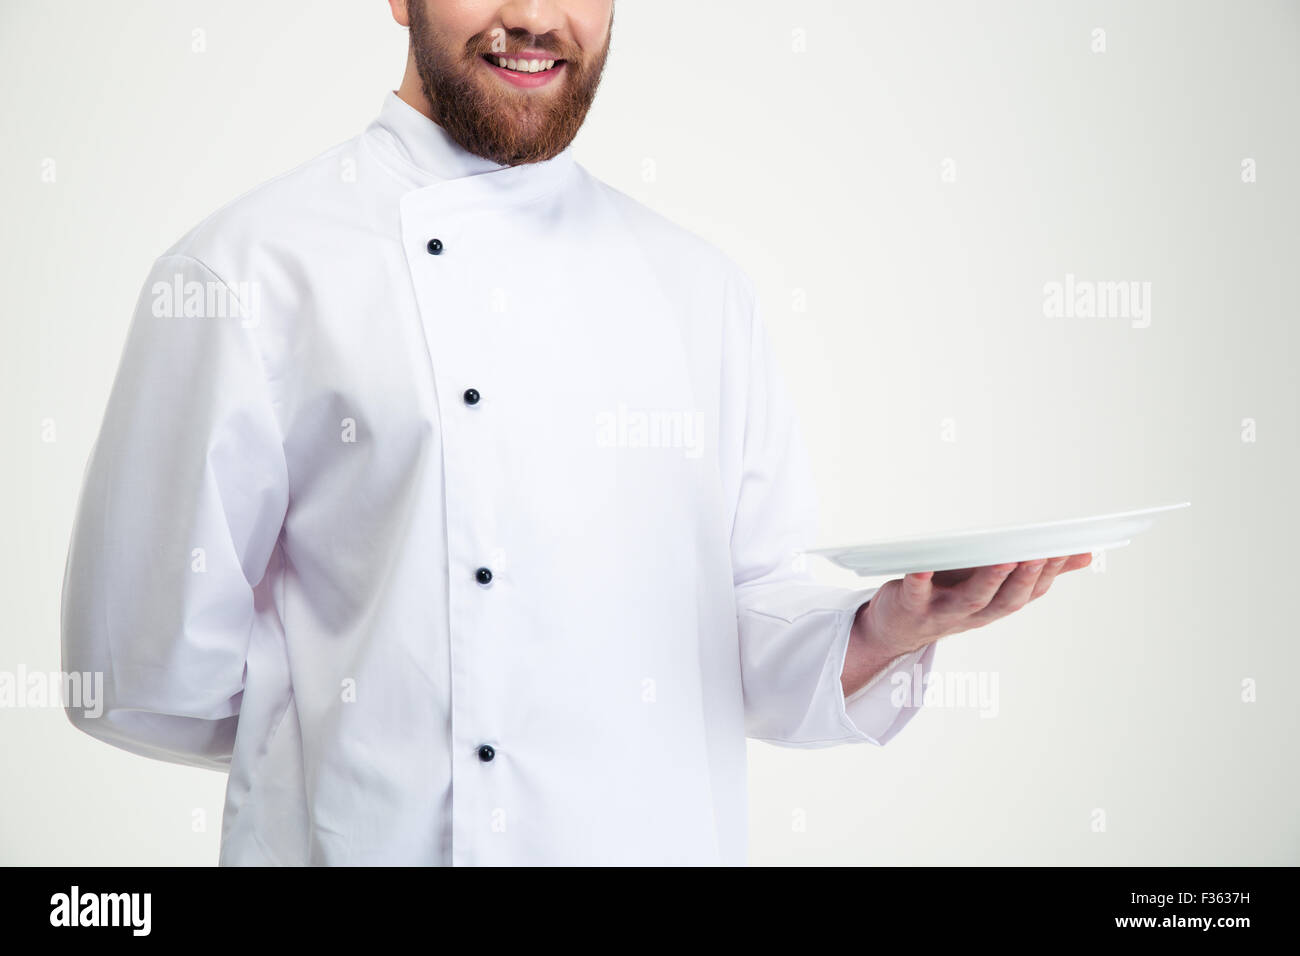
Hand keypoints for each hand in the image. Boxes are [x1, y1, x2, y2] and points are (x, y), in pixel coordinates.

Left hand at [841, 553, 1091, 695]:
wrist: (894, 631)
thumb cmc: (947, 598)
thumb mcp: (992, 587)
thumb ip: (1032, 571)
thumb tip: (1083, 555)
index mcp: (994, 606)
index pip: (1029, 592)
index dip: (1050, 574)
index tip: (1070, 548)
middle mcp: (972, 613)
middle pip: (1005, 600)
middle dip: (1025, 578)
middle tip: (1041, 554)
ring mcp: (941, 611)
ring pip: (971, 599)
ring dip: (989, 580)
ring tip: (1004, 558)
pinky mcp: (909, 605)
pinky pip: (916, 593)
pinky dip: (919, 581)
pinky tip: (922, 567)